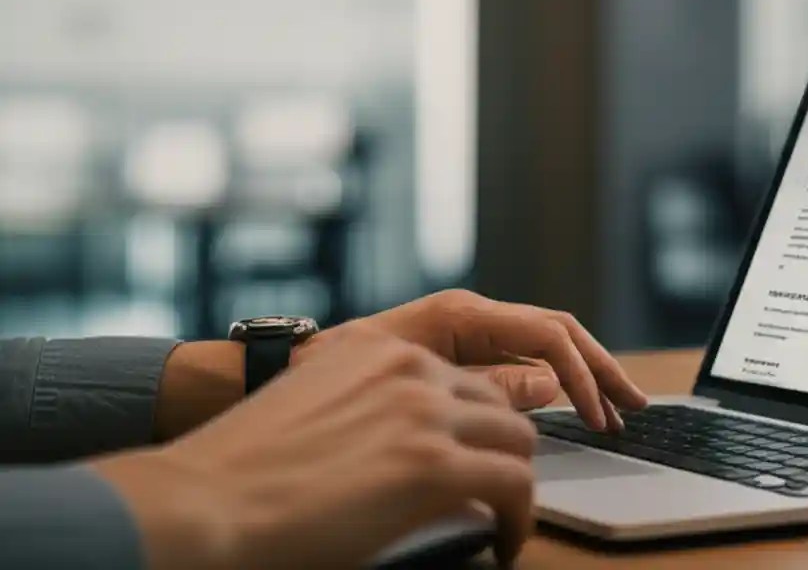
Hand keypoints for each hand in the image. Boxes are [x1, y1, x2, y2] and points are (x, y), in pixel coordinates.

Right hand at [96, 331, 535, 569]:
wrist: (202, 505)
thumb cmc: (239, 473)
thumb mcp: (313, 405)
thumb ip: (364, 407)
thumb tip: (397, 445)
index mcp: (374, 347)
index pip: (458, 380)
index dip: (473, 429)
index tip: (472, 463)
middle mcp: (409, 366)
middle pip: (498, 407)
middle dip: (502, 454)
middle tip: (494, 497)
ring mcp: (425, 412)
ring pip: (517, 442)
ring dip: (515, 487)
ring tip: (501, 524)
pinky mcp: (435, 465)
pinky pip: (515, 487)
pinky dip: (519, 520)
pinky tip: (502, 546)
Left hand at [327, 289, 647, 430]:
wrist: (277, 378)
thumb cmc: (333, 382)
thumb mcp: (411, 388)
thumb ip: (485, 387)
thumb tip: (551, 385)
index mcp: (460, 314)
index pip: (547, 335)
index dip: (583, 376)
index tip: (600, 418)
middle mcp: (469, 317)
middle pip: (557, 334)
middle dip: (600, 370)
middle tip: (635, 408)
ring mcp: (466, 335)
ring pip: (544, 346)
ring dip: (584, 377)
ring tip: (616, 409)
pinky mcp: (459, 356)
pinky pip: (521, 362)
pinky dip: (554, 383)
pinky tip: (571, 407)